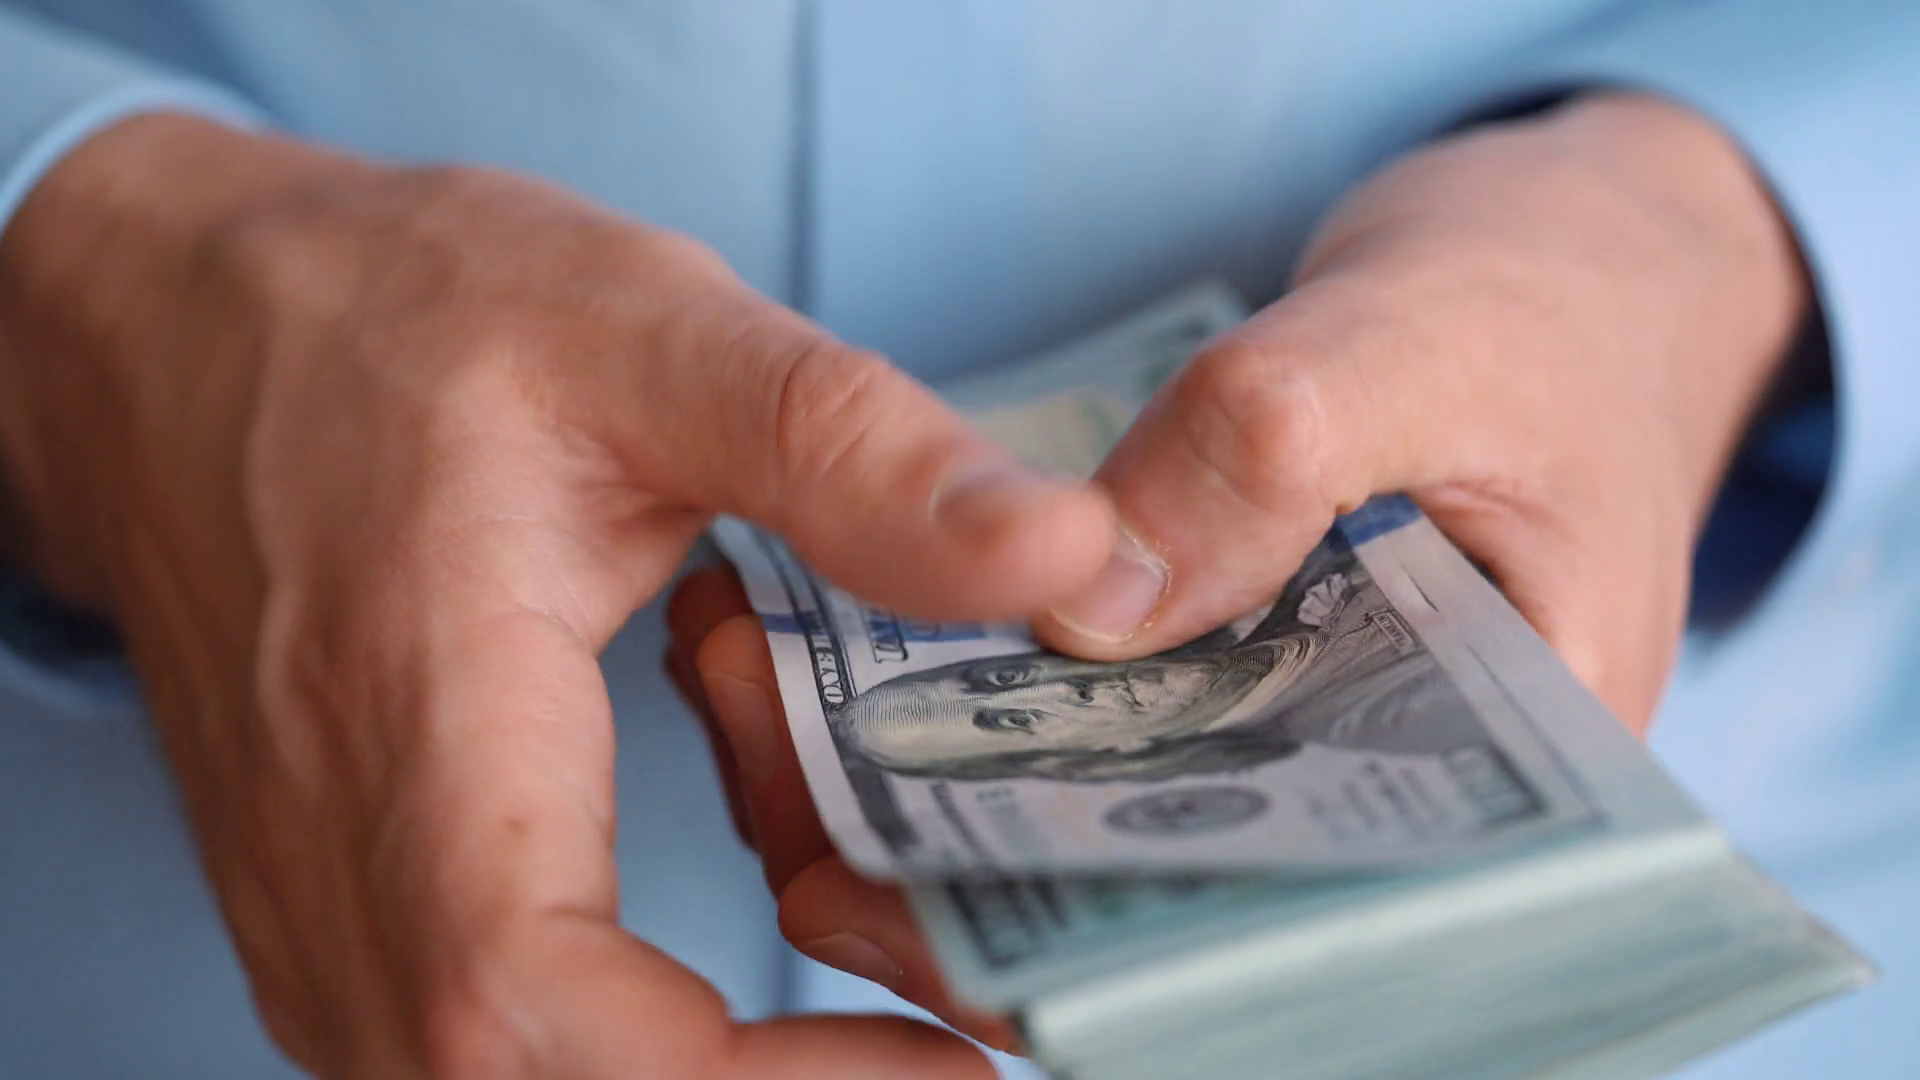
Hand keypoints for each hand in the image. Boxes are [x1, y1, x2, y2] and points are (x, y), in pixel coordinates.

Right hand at [0, 114, 1117, 1076]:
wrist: (180, 328)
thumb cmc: (391, 317)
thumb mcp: (642, 335)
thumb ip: (852, 452)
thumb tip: (1069, 558)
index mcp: (415, 733)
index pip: (533, 1018)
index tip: (948, 1052)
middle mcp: (337, 874)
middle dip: (786, 1075)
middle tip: (959, 961)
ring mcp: (323, 916)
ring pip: (538, 1076)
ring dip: (729, 1027)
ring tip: (856, 857)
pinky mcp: (346, 911)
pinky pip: (506, 1033)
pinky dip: (658, 997)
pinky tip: (750, 830)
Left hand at [672, 93, 1805, 1022]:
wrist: (1570, 268)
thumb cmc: (1548, 300)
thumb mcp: (1427, 340)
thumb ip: (1277, 447)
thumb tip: (1091, 602)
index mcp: (1527, 783)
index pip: (1332, 927)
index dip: (1145, 948)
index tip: (963, 904)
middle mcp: (1414, 804)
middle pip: (1200, 900)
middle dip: (1010, 878)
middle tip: (824, 836)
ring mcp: (1320, 746)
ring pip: (1131, 826)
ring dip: (968, 796)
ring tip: (789, 731)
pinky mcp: (1243, 686)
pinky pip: (1106, 728)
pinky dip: (990, 704)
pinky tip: (850, 669)